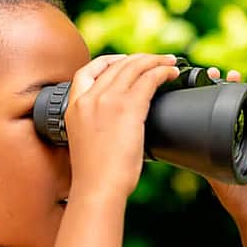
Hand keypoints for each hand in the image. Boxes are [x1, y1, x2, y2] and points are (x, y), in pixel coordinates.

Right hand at [64, 54, 179, 200]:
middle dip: (138, 59)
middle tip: (156, 60)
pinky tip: (171, 74)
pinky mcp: (128, 108)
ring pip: (134, 67)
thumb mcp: (87, 143)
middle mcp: (89, 98)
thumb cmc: (96, 175)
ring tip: (169, 62)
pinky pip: (149, 79)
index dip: (106, 62)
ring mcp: (107, 101)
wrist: (97, 187)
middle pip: (115, 65)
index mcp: (74, 107)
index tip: (123, 62)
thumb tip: (118, 123)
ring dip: (154, 61)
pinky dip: (162, 72)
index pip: (86, 71)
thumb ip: (97, 125)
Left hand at [203, 67, 246, 223]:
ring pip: (232, 104)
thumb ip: (216, 172)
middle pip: (213, 105)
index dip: (195, 100)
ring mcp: (239, 135)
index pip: (197, 118)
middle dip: (212, 87)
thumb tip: (202, 161)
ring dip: (230, 87)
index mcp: (207, 148)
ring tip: (230, 74)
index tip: (196, 86)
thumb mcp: (224, 184)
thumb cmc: (241, 200)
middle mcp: (220, 138)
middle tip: (213, 74)